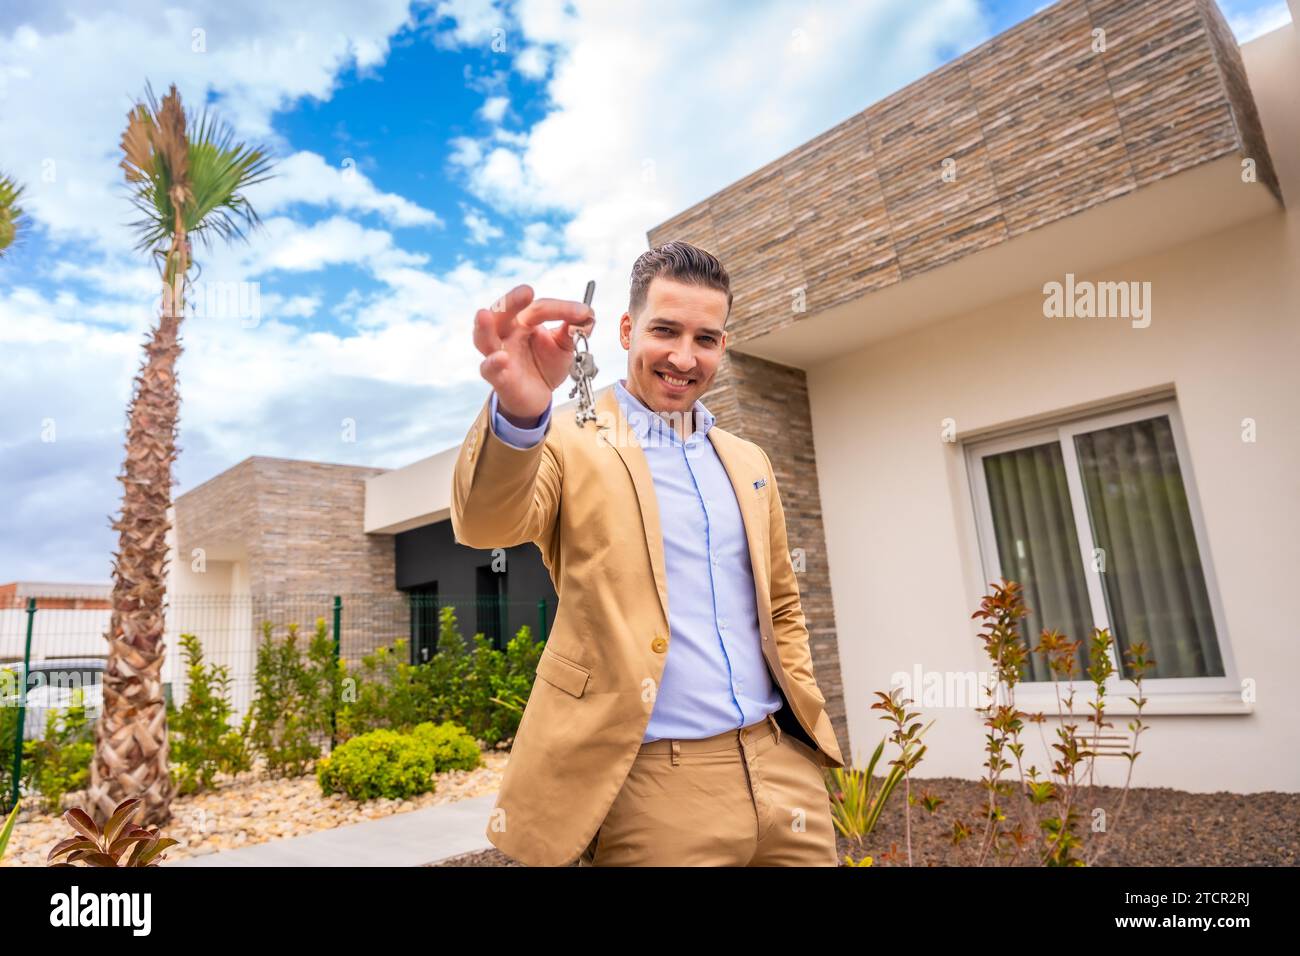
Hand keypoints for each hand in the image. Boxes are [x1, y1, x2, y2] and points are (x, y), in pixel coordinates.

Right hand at [474, 284, 594, 423]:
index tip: (583, 312)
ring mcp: (499, 354)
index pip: (538, 308)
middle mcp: (506, 334)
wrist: (538, 397)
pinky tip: (501, 358)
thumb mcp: (564, 345)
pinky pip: (489, 369)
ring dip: (483, 326)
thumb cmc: (545, 365)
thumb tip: (588, 315)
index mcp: (523, 321)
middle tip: (526, 291)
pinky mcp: (498, 378)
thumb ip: (574, 330)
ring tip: (483, 314)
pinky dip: (493, 363)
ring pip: (483, 337)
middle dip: (512, 301)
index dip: (561, 308)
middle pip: (501, 312)